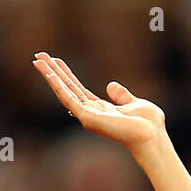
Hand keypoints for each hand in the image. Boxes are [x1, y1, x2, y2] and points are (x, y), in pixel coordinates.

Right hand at [31, 52, 165, 151]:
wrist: (152, 135)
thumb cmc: (149, 124)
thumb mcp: (136, 103)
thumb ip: (122, 96)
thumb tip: (110, 85)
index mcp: (102, 109)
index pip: (79, 89)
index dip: (66, 75)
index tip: (55, 60)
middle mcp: (92, 112)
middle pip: (68, 88)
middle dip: (53, 72)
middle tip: (39, 55)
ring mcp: (88, 116)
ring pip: (64, 92)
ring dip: (50, 75)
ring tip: (37, 60)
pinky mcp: (88, 118)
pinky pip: (68, 99)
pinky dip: (58, 86)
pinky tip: (49, 74)